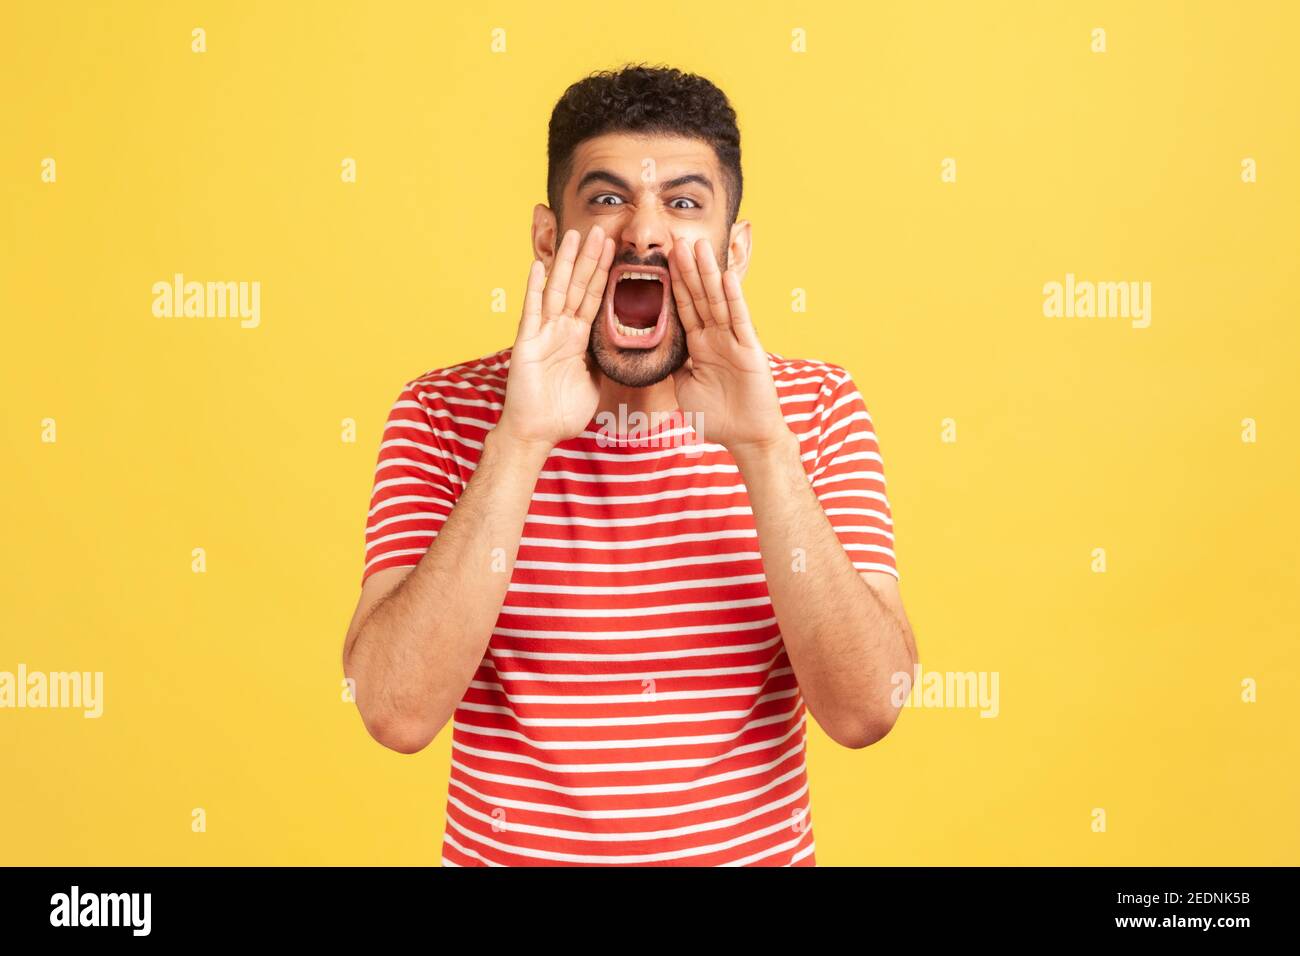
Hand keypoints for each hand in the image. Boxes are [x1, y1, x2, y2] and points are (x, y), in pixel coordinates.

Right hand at [497, 227, 614, 449]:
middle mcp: (560, 330)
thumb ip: (606, 361)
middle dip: (590, 259)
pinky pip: (532, 311)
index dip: (604, 274)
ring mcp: (543, 333)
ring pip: (557, 290)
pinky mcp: (527, 343)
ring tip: (574, 236)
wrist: (537, 433)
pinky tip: (538, 264)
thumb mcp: (595, 382)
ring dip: (566, 263)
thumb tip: (630, 349)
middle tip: (601, 230)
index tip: (615, 249)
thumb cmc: (563, 412)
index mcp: (578, 338)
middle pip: (578, 287)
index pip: (594, 298)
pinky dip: (534, 288)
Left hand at [668, 238, 791, 452]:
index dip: (673, 284)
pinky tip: (726, 277)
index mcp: (699, 345)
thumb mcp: (684, 388)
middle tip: (676, 240)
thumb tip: (650, 352)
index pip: (683, 308)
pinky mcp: (750, 349)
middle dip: (688, 269)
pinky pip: (739, 320)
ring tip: (698, 247)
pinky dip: (733, 299)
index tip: (662, 259)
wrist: (746, 437)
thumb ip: (672, 366)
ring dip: (707, 274)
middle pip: (698, 297)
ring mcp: (734, 340)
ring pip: (717, 301)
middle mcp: (716, 337)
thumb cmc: (717, 417)